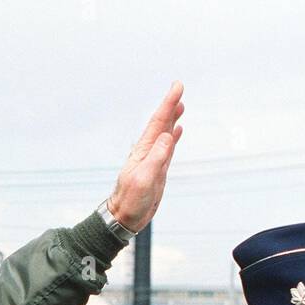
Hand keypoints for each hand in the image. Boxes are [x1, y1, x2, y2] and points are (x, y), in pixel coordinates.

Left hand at [106, 81, 184, 231]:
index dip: (168, 103)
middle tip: (179, 87)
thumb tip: (168, 135)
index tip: (177, 87)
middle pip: (161, 123)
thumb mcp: (144, 179)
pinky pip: (168, 148)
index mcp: (143, 150)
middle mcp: (148, 151)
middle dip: (170, 105)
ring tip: (181, 105)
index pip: (158, 122)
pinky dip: (173, 137)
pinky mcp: (158, 169)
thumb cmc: (131, 201)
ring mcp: (153, 159)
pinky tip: (177, 131)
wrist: (124, 218)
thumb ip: (156, 157)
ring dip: (172, 118)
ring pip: (165, 133)